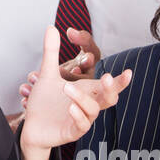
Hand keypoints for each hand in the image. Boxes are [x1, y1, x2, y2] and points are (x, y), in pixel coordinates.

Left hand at [20, 25, 131, 151]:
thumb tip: (52, 27)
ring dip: (82, 98)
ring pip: (93, 110)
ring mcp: (81, 119)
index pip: (109, 86)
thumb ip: (52, 51)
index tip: (129, 71)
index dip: (121, 80)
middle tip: (108, 77)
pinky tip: (70, 107)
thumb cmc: (44, 101)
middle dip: (112, 88)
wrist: (31, 123)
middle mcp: (88, 105)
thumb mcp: (47, 73)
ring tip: (67, 87)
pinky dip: (78, 116)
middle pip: (109, 98)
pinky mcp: (71, 132)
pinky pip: (81, 126)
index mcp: (87, 90)